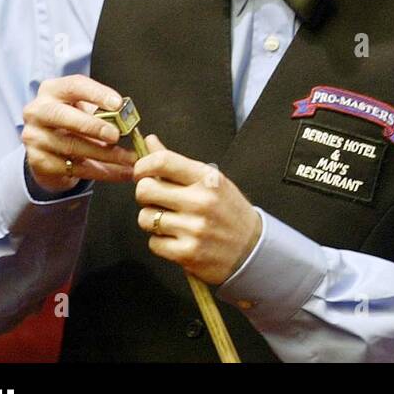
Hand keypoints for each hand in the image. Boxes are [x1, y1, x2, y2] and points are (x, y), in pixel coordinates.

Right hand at [22, 75, 138, 193]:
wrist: (49, 147)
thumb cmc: (73, 120)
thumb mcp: (85, 108)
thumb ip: (103, 111)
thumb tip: (128, 119)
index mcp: (53, 90)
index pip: (74, 86)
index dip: (97, 94)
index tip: (118, 104)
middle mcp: (37, 111)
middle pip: (63, 115)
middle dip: (93, 126)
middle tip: (116, 135)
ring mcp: (34, 137)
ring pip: (71, 146)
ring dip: (105, 154)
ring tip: (130, 159)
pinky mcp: (38, 162)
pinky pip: (74, 168)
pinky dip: (101, 172)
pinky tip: (120, 172)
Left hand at [133, 135, 261, 284]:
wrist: (252, 248)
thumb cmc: (228, 211)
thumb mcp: (210, 181)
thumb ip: (176, 163)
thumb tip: (149, 141)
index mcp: (207, 178)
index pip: (163, 162)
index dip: (143, 165)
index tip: (142, 172)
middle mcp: (201, 201)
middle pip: (146, 190)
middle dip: (145, 194)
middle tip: (156, 199)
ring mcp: (194, 228)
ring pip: (145, 218)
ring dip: (152, 220)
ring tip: (170, 221)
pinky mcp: (187, 253)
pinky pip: (153, 243)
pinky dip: (160, 242)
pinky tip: (177, 238)